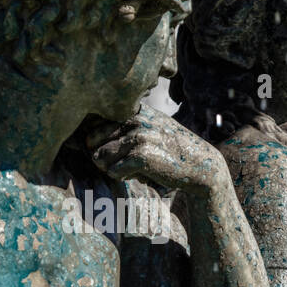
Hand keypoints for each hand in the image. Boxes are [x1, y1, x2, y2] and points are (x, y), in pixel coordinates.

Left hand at [86, 106, 228, 197]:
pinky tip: (135, 175)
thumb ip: (124, 129)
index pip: (94, 123)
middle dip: (100, 155)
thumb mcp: (150, 129)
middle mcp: (135, 119)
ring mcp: (138, 136)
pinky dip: (121, 177)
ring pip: (99, 157)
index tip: (109, 150)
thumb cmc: (170, 149)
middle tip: (117, 163)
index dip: (95, 141)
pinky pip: (113, 171)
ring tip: (126, 169)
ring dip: (109, 168)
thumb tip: (86, 141)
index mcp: (134, 109)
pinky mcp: (142, 155)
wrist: (200, 164)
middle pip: (92, 140)